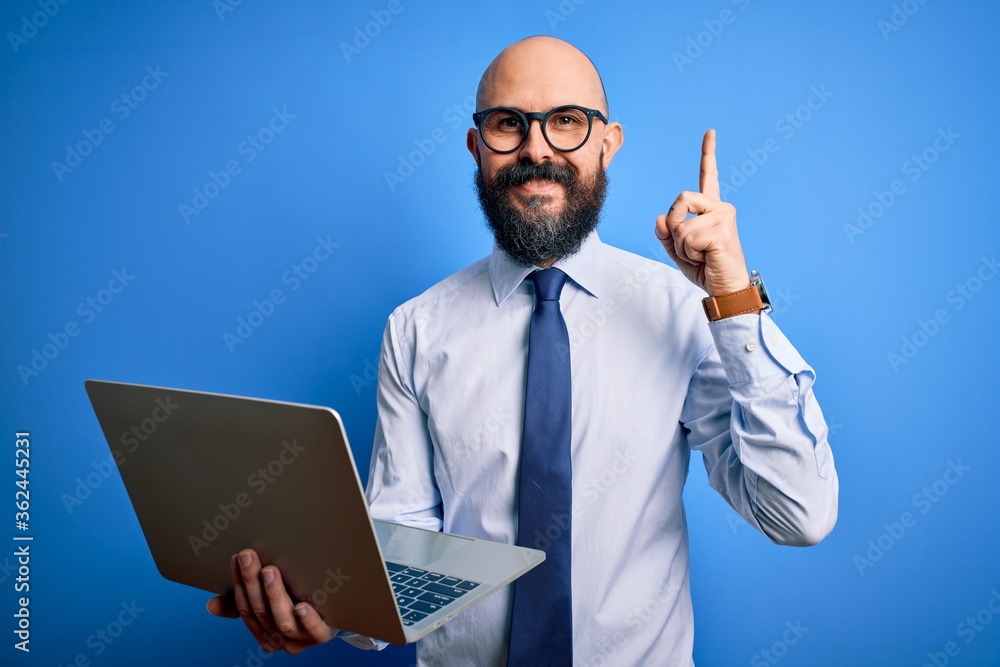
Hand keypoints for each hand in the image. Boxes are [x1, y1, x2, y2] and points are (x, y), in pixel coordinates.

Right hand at [206, 549, 336, 654]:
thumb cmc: (297, 601)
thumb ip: (242, 603)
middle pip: (261, 611)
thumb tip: (211, 605)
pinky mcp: (323, 635)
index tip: (237, 558)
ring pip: (282, 620)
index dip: (239, 583)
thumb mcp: (268, 601)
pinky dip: (307, 619)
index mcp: (264, 630)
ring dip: (274, 595)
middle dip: (252, 582)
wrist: (337, 613)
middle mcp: (280, 638)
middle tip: (248, 556)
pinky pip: (314, 631)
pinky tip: (302, 606)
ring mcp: (301, 638)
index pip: (245, 608)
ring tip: (270, 571)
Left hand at [655, 129, 750, 295]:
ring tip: (700, 255)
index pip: (709, 177)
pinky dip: (688, 253)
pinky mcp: (723, 231)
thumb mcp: (678, 250)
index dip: (708, 154)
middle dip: (674, 226)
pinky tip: (706, 258)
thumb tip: (661, 217)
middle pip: (680, 199)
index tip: (710, 132)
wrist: (725, 290)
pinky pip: (687, 237)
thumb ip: (666, 232)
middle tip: (690, 247)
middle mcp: (721, 208)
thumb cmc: (706, 269)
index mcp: (711, 209)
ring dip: (681, 246)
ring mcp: (724, 217)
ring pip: (681, 223)